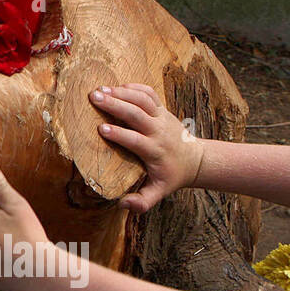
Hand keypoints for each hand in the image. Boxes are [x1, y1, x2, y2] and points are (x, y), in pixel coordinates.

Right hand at [90, 83, 203, 211]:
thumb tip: (123, 204)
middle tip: (94, 97)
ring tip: (99, 89)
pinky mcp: (162, 109)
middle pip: (137, 113)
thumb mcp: (159, 192)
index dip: (119, 134)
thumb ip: (142, 202)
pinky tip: (117, 86)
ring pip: (142, 99)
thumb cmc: (171, 176)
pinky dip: (134, 87)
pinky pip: (149, 93)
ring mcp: (161, 117)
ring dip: (121, 92)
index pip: (136, 140)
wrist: (195, 159)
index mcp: (155, 150)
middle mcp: (158, 131)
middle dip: (115, 104)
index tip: (100, 128)